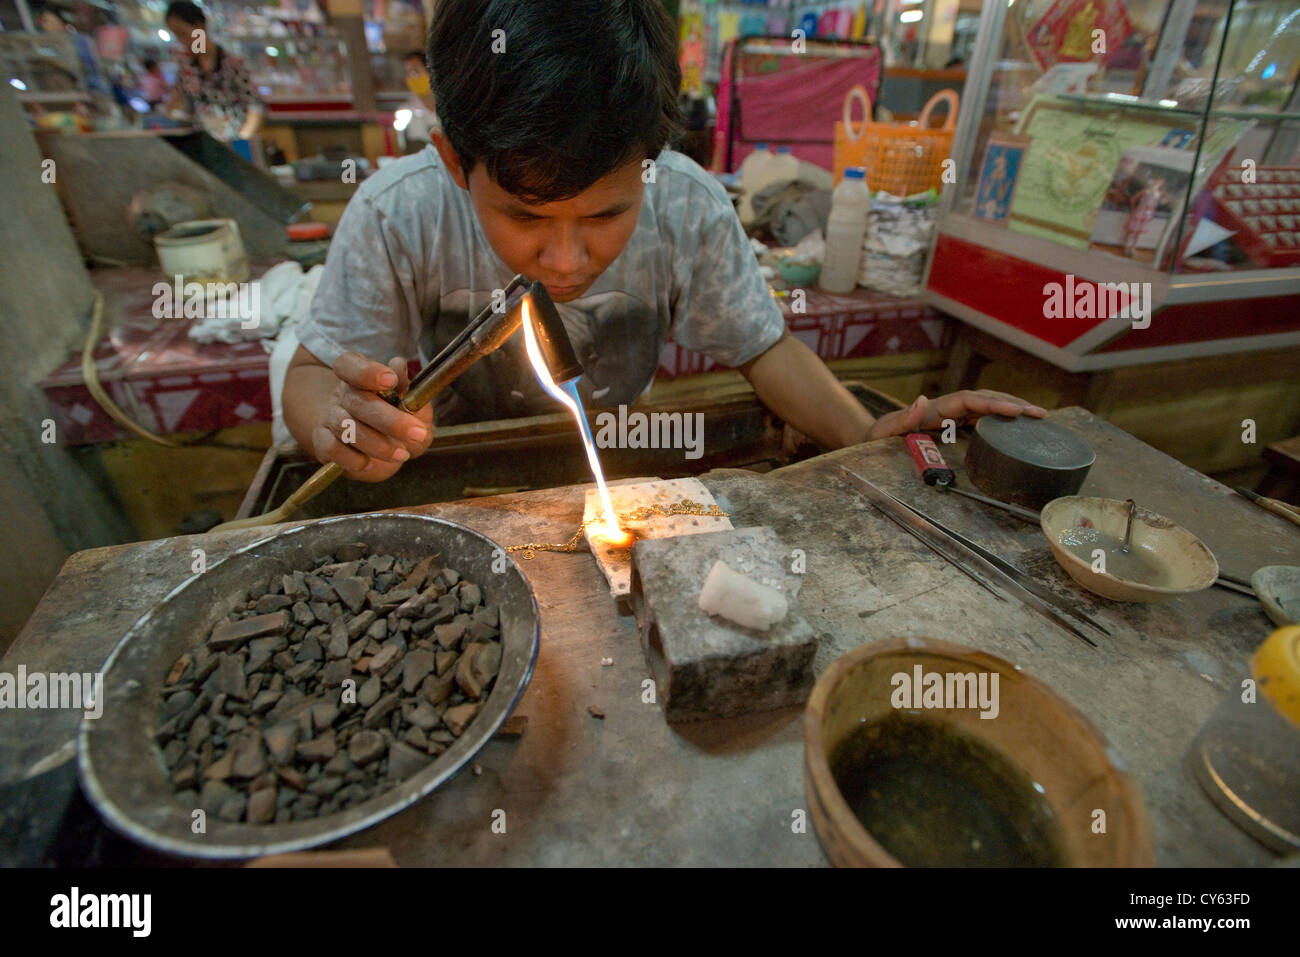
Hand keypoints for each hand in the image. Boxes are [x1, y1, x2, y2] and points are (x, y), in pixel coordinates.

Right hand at [313, 352, 433, 482]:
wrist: (377, 449)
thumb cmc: (397, 422)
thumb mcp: (412, 406)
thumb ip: (409, 390)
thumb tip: (398, 366)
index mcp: (360, 377)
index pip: (350, 365)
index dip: (367, 372)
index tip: (391, 380)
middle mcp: (343, 395)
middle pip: (357, 401)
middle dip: (389, 420)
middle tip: (416, 433)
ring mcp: (330, 418)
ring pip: (346, 427)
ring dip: (377, 444)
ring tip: (401, 454)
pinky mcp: (323, 443)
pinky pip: (332, 449)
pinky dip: (353, 459)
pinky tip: (370, 463)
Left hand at [865, 390, 1046, 440]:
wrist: (871, 438)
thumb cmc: (876, 436)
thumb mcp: (883, 429)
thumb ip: (901, 417)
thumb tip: (922, 399)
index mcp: (935, 408)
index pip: (970, 401)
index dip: (993, 405)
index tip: (1015, 412)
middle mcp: (947, 408)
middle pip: (985, 400)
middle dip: (1013, 404)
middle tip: (1040, 414)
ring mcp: (952, 415)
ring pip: (987, 407)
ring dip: (1012, 410)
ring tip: (1039, 417)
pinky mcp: (953, 425)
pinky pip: (982, 419)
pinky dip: (1002, 421)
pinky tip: (1019, 428)